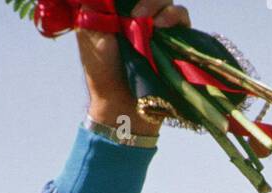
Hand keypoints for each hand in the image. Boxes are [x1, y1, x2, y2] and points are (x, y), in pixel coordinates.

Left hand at [77, 2, 190, 133]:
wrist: (121, 103)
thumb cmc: (102, 71)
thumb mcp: (89, 31)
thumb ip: (96, 5)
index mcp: (120, 10)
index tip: (126, 7)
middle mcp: (142, 16)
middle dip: (147, 0)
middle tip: (136, 15)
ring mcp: (160, 28)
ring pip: (168, 2)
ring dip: (159, 6)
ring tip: (152, 24)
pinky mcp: (176, 41)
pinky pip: (182, 18)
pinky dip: (174, 17)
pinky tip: (162, 27)